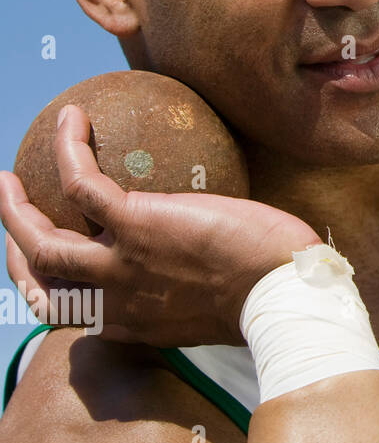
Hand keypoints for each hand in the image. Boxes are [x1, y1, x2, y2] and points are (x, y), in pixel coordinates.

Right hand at [0, 104, 320, 346]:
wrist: (286, 296)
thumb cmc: (273, 296)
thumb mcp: (219, 303)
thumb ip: (193, 287)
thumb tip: (209, 259)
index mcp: (130, 323)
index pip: (70, 310)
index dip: (47, 287)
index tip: (43, 266)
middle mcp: (112, 302)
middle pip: (40, 279)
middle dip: (15, 250)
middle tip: (13, 211)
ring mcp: (117, 264)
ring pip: (39, 238)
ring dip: (15, 207)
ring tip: (7, 176)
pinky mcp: (135, 224)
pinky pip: (81, 180)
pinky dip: (69, 148)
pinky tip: (72, 119)